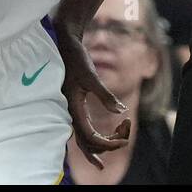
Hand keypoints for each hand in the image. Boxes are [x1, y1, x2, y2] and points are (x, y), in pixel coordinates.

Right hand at [55, 16, 129, 167]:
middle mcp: (70, 114)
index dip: (107, 143)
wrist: (64, 45)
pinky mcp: (75, 107)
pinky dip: (98, 139)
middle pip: (88, 144)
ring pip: (86, 140)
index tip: (124, 139)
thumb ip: (104, 94)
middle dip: (108, 145)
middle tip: (126, 130)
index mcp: (73, 108)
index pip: (90, 138)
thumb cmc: (75, 59)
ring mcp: (71, 112)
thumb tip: (121, 111)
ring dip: (105, 141)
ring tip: (123, 128)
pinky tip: (109, 139)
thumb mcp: (90, 75)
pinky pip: (85, 132)